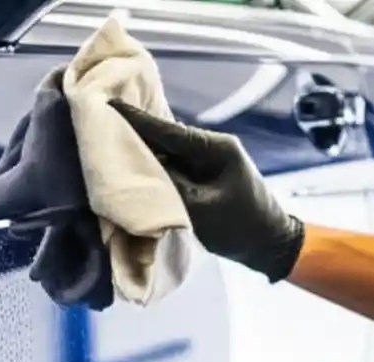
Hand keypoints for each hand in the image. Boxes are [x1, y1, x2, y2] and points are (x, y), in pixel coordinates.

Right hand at [110, 100, 304, 281]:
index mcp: (215, 148)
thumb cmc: (240, 228)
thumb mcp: (201, 209)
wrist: (270, 244)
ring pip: (168, 151)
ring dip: (145, 150)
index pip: (169, 130)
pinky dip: (156, 165)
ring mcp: (209, 160)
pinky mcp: (205, 174)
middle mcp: (211, 147)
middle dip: (136, 132)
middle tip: (103, 125)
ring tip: (113, 145)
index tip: (109, 105)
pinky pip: (174, 165)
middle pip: (166, 136)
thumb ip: (170, 186)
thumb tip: (141, 167)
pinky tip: (136, 166)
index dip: (137, 119)